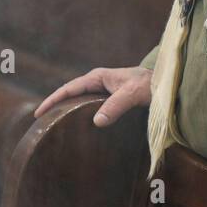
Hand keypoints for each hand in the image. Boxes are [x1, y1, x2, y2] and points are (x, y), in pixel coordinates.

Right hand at [34, 66, 153, 125]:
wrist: (168, 84)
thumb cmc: (151, 85)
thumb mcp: (132, 94)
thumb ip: (116, 105)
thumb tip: (97, 121)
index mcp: (98, 77)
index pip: (69, 88)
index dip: (52, 101)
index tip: (38, 114)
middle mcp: (98, 83)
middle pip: (71, 95)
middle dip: (56, 106)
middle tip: (41, 123)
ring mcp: (104, 91)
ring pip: (80, 102)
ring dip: (68, 112)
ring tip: (55, 127)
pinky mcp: (111, 101)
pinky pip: (90, 108)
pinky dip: (81, 116)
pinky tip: (80, 128)